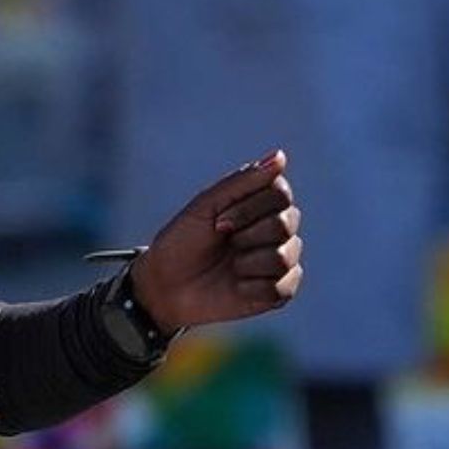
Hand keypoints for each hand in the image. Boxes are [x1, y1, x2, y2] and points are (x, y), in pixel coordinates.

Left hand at [132, 149, 301, 329]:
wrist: (163, 284)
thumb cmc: (182, 241)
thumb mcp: (206, 206)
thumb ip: (243, 181)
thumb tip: (280, 155)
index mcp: (262, 206)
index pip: (280, 194)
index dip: (247, 208)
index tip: (217, 220)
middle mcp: (278, 232)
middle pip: (285, 223)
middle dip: (245, 233)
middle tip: (220, 241)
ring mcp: (281, 263)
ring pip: (284, 256)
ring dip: (246, 261)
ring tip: (228, 266)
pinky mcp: (278, 293)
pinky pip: (279, 288)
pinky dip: (250, 288)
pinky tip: (235, 287)